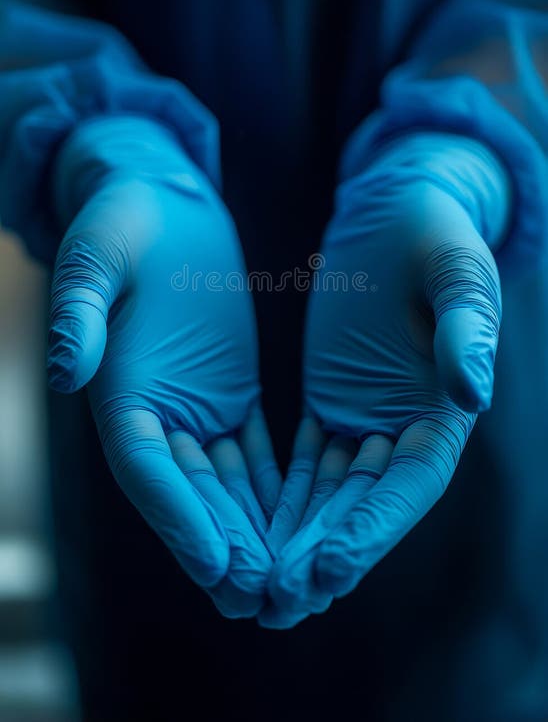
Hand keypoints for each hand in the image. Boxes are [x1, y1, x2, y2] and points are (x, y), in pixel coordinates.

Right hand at [47, 116, 280, 617]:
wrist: (162, 204)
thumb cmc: (124, 219)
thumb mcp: (101, 254)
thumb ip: (83, 310)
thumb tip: (66, 370)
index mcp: (118, 387)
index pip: (144, 465)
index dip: (177, 514)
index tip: (216, 562)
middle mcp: (153, 413)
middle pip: (188, 493)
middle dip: (224, 544)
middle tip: (262, 597)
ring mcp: (193, 410)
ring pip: (225, 486)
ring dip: (252, 534)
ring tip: (286, 584)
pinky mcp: (230, 398)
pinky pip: (256, 456)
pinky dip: (275, 493)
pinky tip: (305, 527)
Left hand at [262, 133, 509, 626]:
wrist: (395, 209)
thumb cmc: (432, 230)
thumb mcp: (452, 268)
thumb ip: (464, 328)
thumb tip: (472, 395)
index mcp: (447, 403)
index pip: (412, 480)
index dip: (374, 527)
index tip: (327, 566)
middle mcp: (411, 425)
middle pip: (367, 503)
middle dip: (325, 552)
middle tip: (278, 599)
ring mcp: (370, 420)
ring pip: (333, 495)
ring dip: (298, 541)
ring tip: (258, 585)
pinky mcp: (335, 406)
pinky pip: (307, 463)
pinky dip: (282, 498)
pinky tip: (249, 529)